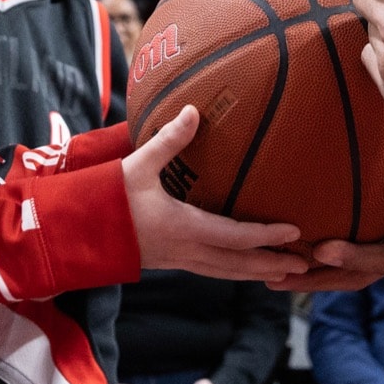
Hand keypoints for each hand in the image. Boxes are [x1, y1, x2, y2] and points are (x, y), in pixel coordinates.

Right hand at [124, 107, 305, 280]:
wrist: (76, 232)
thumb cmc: (106, 196)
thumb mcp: (138, 165)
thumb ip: (168, 140)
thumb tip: (193, 110)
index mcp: (182, 227)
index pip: (235, 236)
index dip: (266, 235)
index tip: (295, 232)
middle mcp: (184, 250)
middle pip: (238, 264)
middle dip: (272, 265)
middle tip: (307, 266)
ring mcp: (177, 260)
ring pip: (225, 273)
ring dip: (256, 273)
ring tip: (285, 272)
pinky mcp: (170, 262)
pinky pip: (212, 271)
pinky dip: (234, 271)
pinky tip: (244, 267)